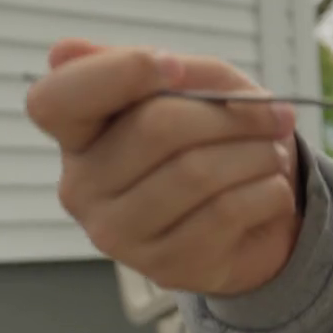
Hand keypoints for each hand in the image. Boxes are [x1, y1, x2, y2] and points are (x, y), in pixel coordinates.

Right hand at [25, 38, 301, 296]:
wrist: (252, 219)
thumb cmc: (214, 142)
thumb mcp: (202, 90)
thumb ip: (189, 72)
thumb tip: (172, 68)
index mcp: (76, 133)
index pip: (56, 99)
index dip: (118, 73)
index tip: (176, 67)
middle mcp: (81, 187)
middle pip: (155, 127)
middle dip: (232, 115)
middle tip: (276, 116)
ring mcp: (116, 234)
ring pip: (196, 173)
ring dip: (257, 154)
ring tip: (274, 154)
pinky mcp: (163, 266)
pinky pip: (227, 213)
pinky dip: (267, 191)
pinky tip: (271, 188)